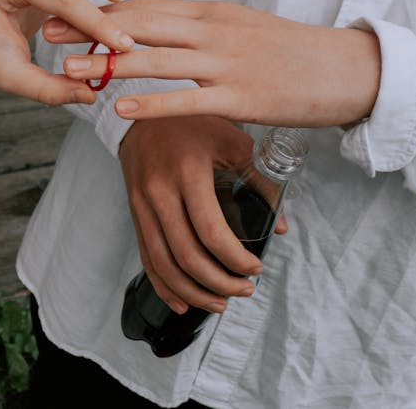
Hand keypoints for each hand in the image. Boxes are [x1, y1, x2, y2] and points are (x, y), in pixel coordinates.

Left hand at [46, 0, 380, 126]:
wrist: (350, 70)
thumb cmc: (295, 53)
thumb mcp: (244, 29)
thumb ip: (204, 30)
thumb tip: (166, 33)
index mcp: (212, 13)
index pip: (148, 5)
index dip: (102, 8)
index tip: (66, 7)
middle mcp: (213, 31)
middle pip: (140, 25)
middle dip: (90, 28)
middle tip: (48, 30)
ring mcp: (226, 64)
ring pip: (154, 60)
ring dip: (106, 64)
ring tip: (67, 69)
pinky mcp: (240, 97)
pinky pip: (186, 100)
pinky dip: (149, 103)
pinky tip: (116, 108)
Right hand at [120, 116, 281, 313]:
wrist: (143, 111)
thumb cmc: (194, 123)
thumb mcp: (232, 141)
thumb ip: (260, 181)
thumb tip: (281, 226)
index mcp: (188, 172)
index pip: (211, 232)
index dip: (235, 259)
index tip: (256, 268)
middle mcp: (160, 192)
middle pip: (187, 256)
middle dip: (218, 283)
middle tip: (243, 290)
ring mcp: (142, 205)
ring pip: (164, 264)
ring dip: (193, 291)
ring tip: (219, 303)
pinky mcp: (134, 213)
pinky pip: (146, 258)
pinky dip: (164, 285)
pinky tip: (184, 301)